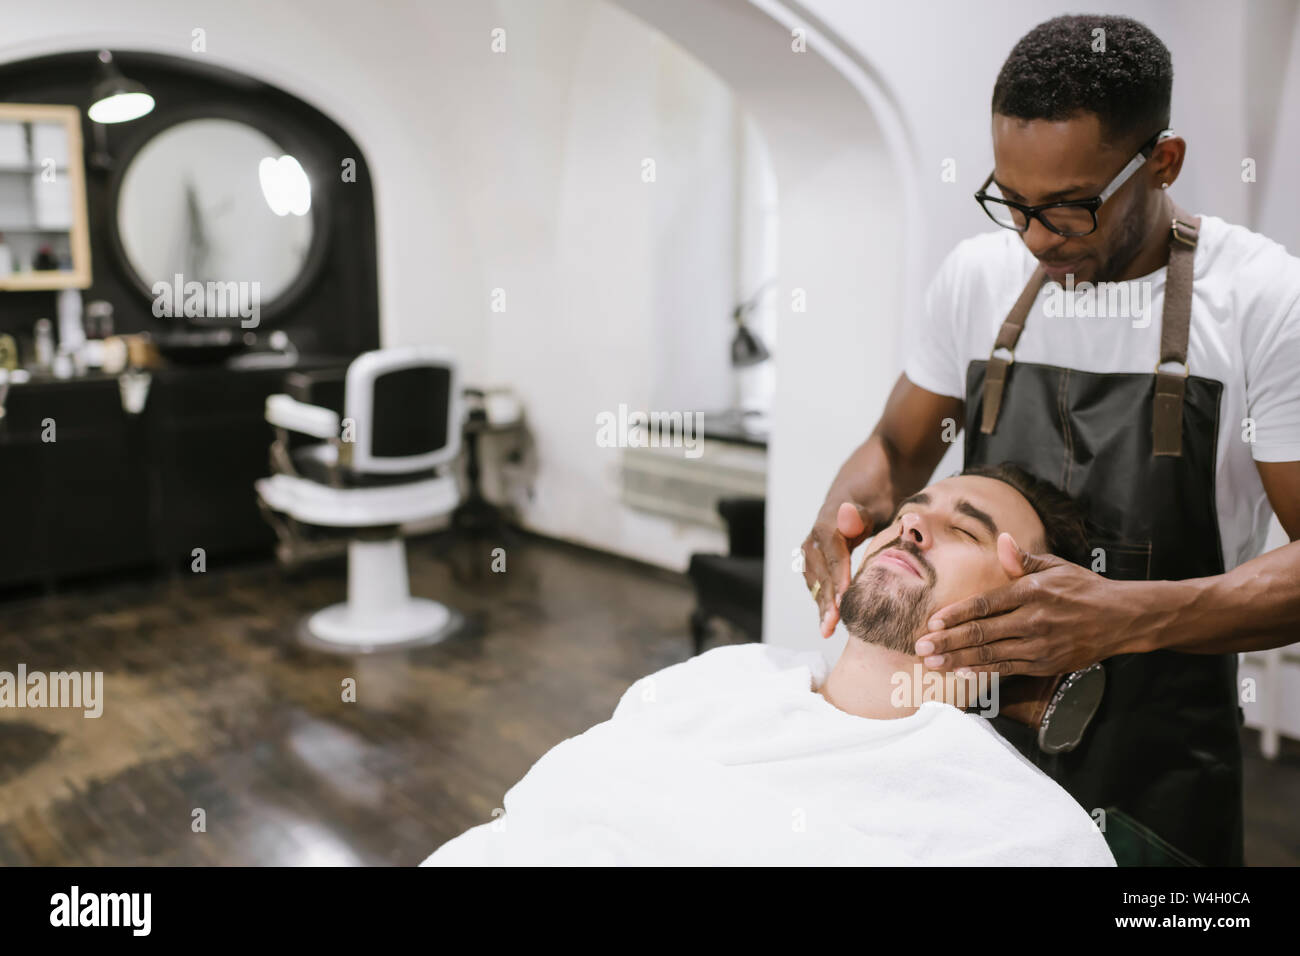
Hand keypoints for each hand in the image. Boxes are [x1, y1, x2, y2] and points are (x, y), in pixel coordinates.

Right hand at [801, 502, 872, 637]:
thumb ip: (859, 513)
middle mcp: (813, 542)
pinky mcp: (812, 566)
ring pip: (814, 584)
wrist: (856, 502)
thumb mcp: (870, 505)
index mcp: (827, 526)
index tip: (843, 598)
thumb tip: (846, 514)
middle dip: (826, 599)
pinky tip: (828, 623)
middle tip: (832, 624)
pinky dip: (822, 604)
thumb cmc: (868, 507)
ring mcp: (810, 555)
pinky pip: (816, 587)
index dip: (837, 577)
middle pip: (820, 573)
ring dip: (821, 607)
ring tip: (827, 630)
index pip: (833, 555)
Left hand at [913, 533, 1128, 675]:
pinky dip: (983, 670)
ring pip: (991, 654)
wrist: (1122, 618)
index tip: (932, 622)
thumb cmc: (1083, 588)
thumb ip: (1023, 560)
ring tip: (932, 663)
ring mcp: (1040, 645)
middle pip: (982, 632)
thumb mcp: (1056, 566)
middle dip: (947, 641)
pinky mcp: (1047, 664)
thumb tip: (1004, 540)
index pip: (985, 604)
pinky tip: (961, 670)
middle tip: (920, 647)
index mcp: (1032, 592)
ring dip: (958, 659)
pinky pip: (1008, 668)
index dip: (956, 615)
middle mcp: (1034, 620)